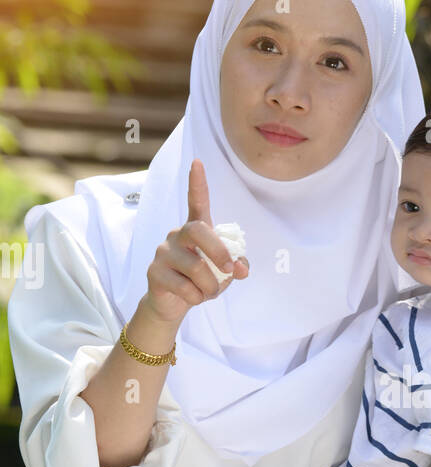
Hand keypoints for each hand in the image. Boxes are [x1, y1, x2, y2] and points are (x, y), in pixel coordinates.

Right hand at [142, 159, 248, 326]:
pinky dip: (197, 297)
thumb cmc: (200, 282)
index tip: (197, 162)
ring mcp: (163, 252)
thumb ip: (236, 265)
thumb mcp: (222, 272)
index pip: (196, 202)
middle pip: (199, 231)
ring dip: (211, 286)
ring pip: (196, 267)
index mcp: (196, 229)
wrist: (172, 304)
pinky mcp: (154, 271)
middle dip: (219, 252)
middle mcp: (177, 235)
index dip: (197, 183)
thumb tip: (240, 268)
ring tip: (209, 292)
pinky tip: (193, 297)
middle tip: (229, 270)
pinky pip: (185, 287)